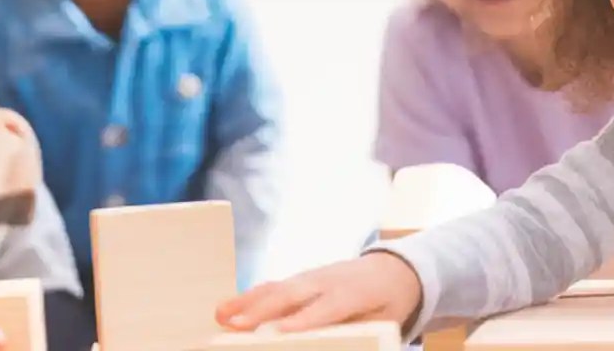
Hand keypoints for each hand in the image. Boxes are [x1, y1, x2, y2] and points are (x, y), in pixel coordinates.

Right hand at [215, 252, 422, 332]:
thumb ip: (359, 332)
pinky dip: (250, 297)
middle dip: (263, 310)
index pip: (327, 308)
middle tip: (238, 326)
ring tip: (221, 315)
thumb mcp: (384, 322)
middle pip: (292, 294)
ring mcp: (311, 276)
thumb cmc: (387, 303)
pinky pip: (273, 286)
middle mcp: (327, 281)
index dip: (304, 319)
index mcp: (353, 293)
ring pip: (276, 287)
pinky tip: (229, 309)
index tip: (281, 331)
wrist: (392, 269)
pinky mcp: (300, 278)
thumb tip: (333, 344)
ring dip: (247, 301)